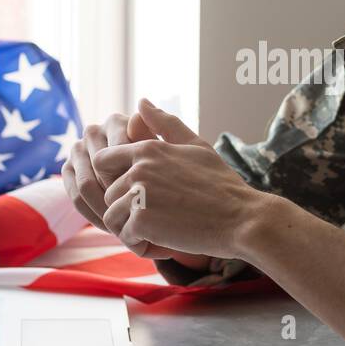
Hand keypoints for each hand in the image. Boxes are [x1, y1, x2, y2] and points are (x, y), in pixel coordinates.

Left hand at [95, 99, 264, 260]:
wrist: (241, 218)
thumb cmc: (220, 184)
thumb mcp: (195, 146)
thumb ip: (165, 125)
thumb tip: (141, 102)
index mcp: (147, 149)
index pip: (103, 161)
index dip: (113, 180)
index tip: (138, 195)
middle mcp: (138, 168)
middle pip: (107, 193)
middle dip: (126, 208)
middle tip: (156, 217)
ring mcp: (139, 193)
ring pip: (112, 216)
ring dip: (131, 227)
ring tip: (160, 229)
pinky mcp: (142, 220)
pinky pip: (125, 236)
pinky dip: (141, 243)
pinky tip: (163, 240)